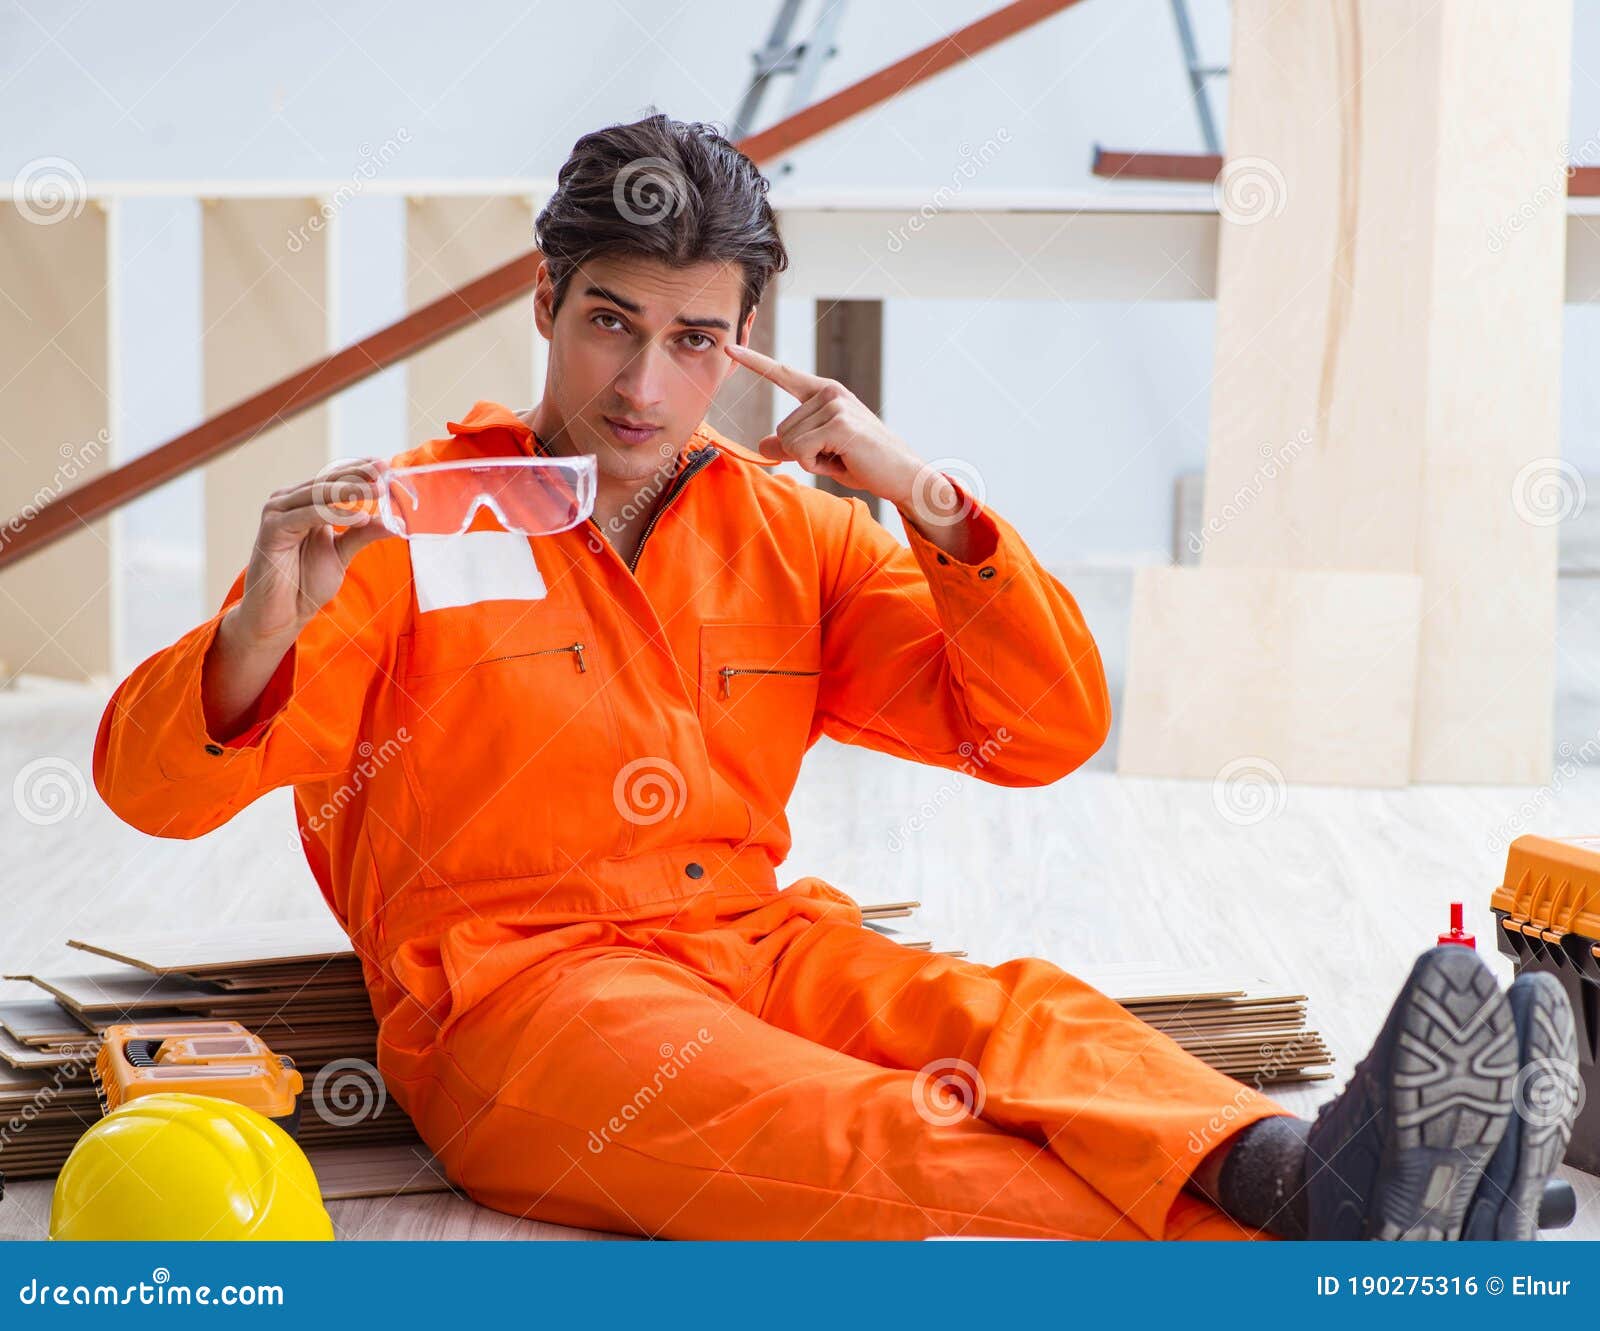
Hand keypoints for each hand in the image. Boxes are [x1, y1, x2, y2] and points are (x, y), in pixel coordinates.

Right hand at [232, 458, 393, 646]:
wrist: (282, 614)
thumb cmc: (306, 583)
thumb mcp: (342, 553)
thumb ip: (363, 534)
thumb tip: (396, 521)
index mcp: (305, 503)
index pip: (334, 479)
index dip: (359, 470)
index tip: (385, 465)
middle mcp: (290, 502)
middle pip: (328, 481)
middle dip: (359, 475)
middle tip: (384, 469)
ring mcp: (278, 512)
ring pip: (319, 493)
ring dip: (351, 490)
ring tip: (379, 490)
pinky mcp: (272, 528)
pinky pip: (309, 514)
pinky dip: (335, 514)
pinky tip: (362, 516)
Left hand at [723, 343, 925, 508]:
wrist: (902, 474)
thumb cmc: (863, 462)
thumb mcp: (821, 452)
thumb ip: (793, 445)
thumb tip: (762, 444)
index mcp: (824, 393)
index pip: (783, 374)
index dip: (754, 361)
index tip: (730, 348)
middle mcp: (828, 393)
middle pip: (781, 429)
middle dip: (803, 453)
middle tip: (837, 455)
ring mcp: (835, 405)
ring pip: (789, 442)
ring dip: (812, 460)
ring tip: (842, 457)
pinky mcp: (839, 424)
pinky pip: (801, 451)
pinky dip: (816, 466)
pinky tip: (843, 461)